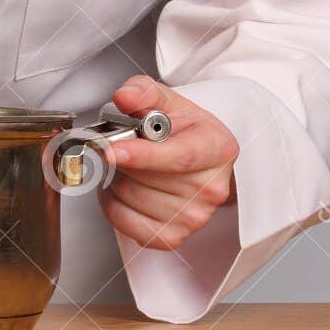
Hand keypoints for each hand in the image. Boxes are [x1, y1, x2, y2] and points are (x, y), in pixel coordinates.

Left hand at [98, 75, 238, 251]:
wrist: (196, 157)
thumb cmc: (183, 131)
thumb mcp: (168, 101)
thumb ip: (144, 92)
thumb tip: (125, 97)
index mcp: (217, 148)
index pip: (179, 157)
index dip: (143, 156)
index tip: (112, 150)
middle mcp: (211, 187)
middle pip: (149, 179)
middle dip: (124, 159)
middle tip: (124, 146)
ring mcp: (195, 216)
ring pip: (133, 200)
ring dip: (118, 180)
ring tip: (131, 167)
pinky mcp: (175, 237)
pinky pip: (129, 225)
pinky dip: (115, 206)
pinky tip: (126, 189)